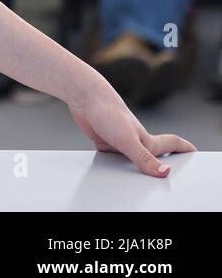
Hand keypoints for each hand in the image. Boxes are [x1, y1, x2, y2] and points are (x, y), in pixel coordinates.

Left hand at [67, 81, 194, 177]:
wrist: (83, 97)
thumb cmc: (109, 113)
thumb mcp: (128, 140)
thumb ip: (144, 158)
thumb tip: (165, 173)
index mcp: (148, 141)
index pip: (172, 144)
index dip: (184, 148)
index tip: (193, 152)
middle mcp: (136, 141)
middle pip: (154, 154)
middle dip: (162, 163)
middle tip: (169, 173)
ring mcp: (120, 141)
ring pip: (132, 159)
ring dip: (135, 168)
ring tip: (139, 180)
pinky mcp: (104, 142)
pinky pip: (112, 159)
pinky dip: (113, 165)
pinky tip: (109, 171)